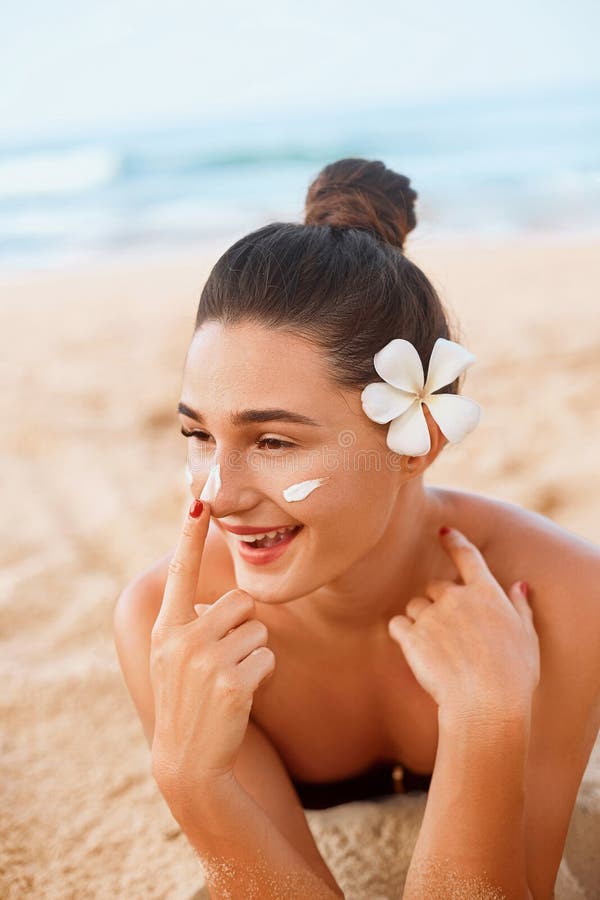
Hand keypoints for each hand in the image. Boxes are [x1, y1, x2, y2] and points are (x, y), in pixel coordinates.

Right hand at [149, 499, 275, 801]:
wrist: (189, 758)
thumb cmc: (188, 699)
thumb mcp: (174, 657)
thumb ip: (191, 623)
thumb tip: (229, 597)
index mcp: (167, 627)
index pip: (180, 572)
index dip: (189, 535)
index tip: (199, 500)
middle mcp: (182, 638)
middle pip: (240, 602)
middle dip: (244, 626)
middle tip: (225, 658)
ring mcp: (206, 660)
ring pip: (258, 630)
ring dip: (254, 653)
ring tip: (230, 680)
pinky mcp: (233, 681)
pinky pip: (268, 657)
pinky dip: (263, 675)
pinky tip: (242, 696)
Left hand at [388, 527, 539, 721]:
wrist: (487, 704)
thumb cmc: (514, 676)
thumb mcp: (527, 638)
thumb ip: (520, 607)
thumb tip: (520, 586)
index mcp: (487, 593)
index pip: (467, 557)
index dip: (454, 541)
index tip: (443, 531)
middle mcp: (457, 597)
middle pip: (435, 587)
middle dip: (438, 604)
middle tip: (451, 635)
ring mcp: (432, 615)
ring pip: (415, 606)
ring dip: (420, 621)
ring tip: (437, 651)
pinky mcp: (412, 636)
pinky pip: (397, 625)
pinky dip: (402, 635)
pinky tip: (416, 653)